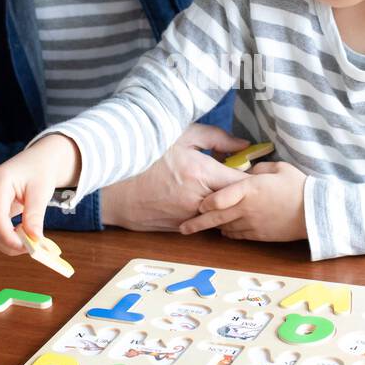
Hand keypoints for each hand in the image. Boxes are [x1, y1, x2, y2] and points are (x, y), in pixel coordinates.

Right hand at [0, 135, 79, 254]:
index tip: (28, 248)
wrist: (36, 161)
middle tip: (34, 248)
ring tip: (30, 237)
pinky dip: (6, 237)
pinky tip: (22, 232)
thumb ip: (35, 215)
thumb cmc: (40, 172)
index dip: (9, 237)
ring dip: (7, 242)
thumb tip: (35, 241)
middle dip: (9, 243)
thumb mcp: (41, 191)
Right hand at [100, 124, 251, 231]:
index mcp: (201, 173)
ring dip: (226, 208)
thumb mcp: (180, 135)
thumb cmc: (144, 154)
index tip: (255, 173)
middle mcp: (197, 200)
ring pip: (220, 218)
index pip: (243, 183)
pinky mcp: (177, 229)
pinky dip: (208, 216)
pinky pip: (202, 224)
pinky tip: (203, 203)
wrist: (109, 184)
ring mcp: (187, 218)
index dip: (253, 179)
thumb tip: (243, 145)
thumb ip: (216, 138)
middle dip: (243, 196)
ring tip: (224, 194)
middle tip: (246, 186)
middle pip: (236, 204)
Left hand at [180, 161, 308, 241]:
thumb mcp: (277, 168)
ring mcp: (252, 224)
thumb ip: (257, 169)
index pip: (220, 198)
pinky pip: (237, 236)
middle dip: (197, 223)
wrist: (315, 212)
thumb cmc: (298, 186)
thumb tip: (245, 172)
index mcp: (250, 189)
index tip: (198, 203)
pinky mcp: (259, 235)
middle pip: (216, 217)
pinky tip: (224, 230)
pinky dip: (228, 233)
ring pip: (225, 228)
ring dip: (213, 227)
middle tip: (183, 227)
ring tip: (199, 227)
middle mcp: (247, 208)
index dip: (206, 202)